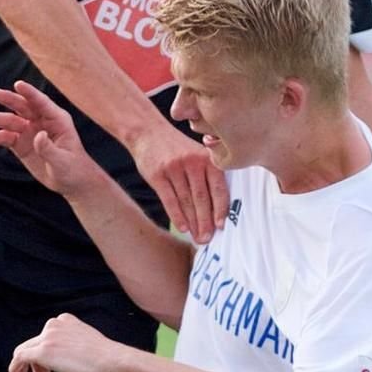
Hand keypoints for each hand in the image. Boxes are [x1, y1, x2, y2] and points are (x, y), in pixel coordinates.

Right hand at [0, 81, 98, 196]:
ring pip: (11, 121)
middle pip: (23, 107)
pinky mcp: (21, 144)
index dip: (29, 93)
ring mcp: (30, 132)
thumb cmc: (73, 168)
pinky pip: (6, 138)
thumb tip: (38, 135)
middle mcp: (41, 122)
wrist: (71, 182)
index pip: (41, 103)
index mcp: (57, 120)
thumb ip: (49, 148)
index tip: (18, 84)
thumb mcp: (63, 160)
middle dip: (9, 100)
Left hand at [9, 313, 127, 371]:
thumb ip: (70, 347)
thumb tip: (63, 360)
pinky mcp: (43, 351)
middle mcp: (54, 324)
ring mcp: (47, 337)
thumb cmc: (106, 360)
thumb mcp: (86, 346)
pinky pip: (19, 359)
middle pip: (35, 347)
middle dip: (39, 370)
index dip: (45, 360)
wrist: (113, 361)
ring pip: (26, 354)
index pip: (46, 339)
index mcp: (65, 320)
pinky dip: (16, 371)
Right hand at [131, 119, 228, 243]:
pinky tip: (182, 228)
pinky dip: (177, 216)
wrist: (148, 132)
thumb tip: (217, 208)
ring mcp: (174, 168)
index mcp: (207, 158)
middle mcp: (192, 162)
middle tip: (208, 239)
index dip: (221, 209)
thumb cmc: (177, 149)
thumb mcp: (197, 153)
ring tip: (197, 237)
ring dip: (193, 222)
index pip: (218, 188)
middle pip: (202, 198)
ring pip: (186, 201)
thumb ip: (209, 174)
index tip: (222, 227)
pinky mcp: (157, 174)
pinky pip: (169, 199)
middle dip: (206, 222)